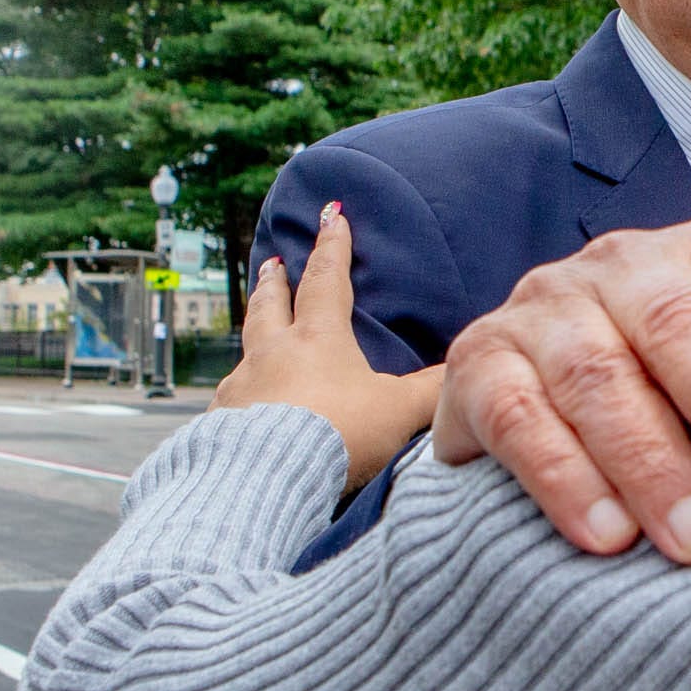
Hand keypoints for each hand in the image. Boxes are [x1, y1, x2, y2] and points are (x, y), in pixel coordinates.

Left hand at [213, 201, 443, 493]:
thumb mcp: (398, 411)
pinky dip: (239, 392)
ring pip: (247, 348)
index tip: (331, 214)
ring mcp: (242, 387)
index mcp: (318, 339)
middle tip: (273, 262)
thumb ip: (433, 390)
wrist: (269, 475)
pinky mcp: (221, 423)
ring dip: (254, 332)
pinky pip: (230, 398)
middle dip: (276, 281)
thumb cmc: (338, 435)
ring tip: (255, 328)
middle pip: (272, 306)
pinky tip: (240, 404)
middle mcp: (273, 353)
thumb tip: (469, 370)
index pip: (327, 281)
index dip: (333, 246)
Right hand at [433, 219, 690, 564]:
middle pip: (682, 319)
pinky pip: (515, 418)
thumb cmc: (680, 377)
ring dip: (653, 462)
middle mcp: (627, 270)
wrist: (530, 390)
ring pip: (597, 375)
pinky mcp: (480, 371)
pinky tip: (607, 538)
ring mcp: (547, 314)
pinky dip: (562, 477)